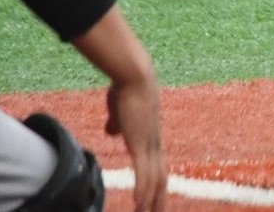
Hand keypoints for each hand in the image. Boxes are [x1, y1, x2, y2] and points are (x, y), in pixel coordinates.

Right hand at [106, 75, 165, 211]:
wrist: (134, 75)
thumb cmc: (125, 88)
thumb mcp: (119, 111)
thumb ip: (116, 123)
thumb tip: (112, 132)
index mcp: (150, 138)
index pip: (156, 167)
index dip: (156, 185)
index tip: (156, 201)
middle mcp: (154, 144)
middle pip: (161, 179)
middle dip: (159, 200)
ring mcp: (149, 144)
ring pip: (154, 180)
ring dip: (152, 201)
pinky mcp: (140, 143)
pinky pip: (143, 173)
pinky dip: (143, 190)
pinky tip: (141, 205)